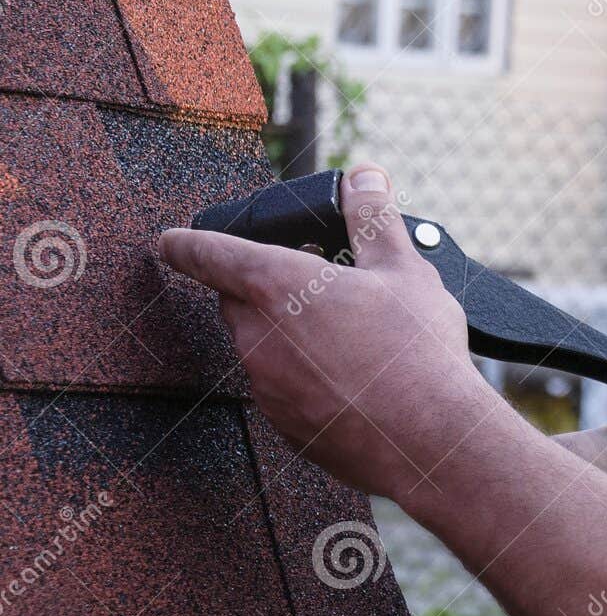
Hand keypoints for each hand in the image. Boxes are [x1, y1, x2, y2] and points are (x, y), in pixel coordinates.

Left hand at [158, 164, 501, 504]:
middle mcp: (258, 336)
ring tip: (345, 332)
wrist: (428, 439)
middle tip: (308, 281)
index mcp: (277, 287)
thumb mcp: (403, 267)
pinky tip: (354, 377)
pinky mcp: (285, 426)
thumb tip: (364, 176)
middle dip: (258, 288)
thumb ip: (373, 218)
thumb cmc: (413, 349)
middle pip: (236, 302)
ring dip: (286, 333)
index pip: (210, 255)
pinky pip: (282, 388)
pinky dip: (304, 376)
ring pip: (259, 346)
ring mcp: (267, 387)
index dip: (186, 243)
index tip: (169, 241)